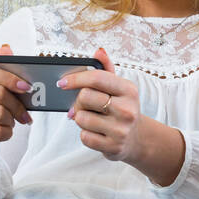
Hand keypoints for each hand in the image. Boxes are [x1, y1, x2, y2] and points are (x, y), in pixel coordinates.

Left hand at [61, 47, 146, 163]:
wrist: (136, 138)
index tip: (62, 83)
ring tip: (92, 120)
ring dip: (80, 119)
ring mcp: (121, 130)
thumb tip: (98, 51)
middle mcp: (127, 109)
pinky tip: (95, 132)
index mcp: (129, 90)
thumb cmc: (122, 108)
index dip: (75, 78)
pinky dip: (85, 134)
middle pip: (84, 97)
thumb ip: (106, 69)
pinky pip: (84, 137)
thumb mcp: (119, 88)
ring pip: (81, 118)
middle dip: (78, 101)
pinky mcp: (113, 146)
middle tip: (83, 105)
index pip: (96, 78)